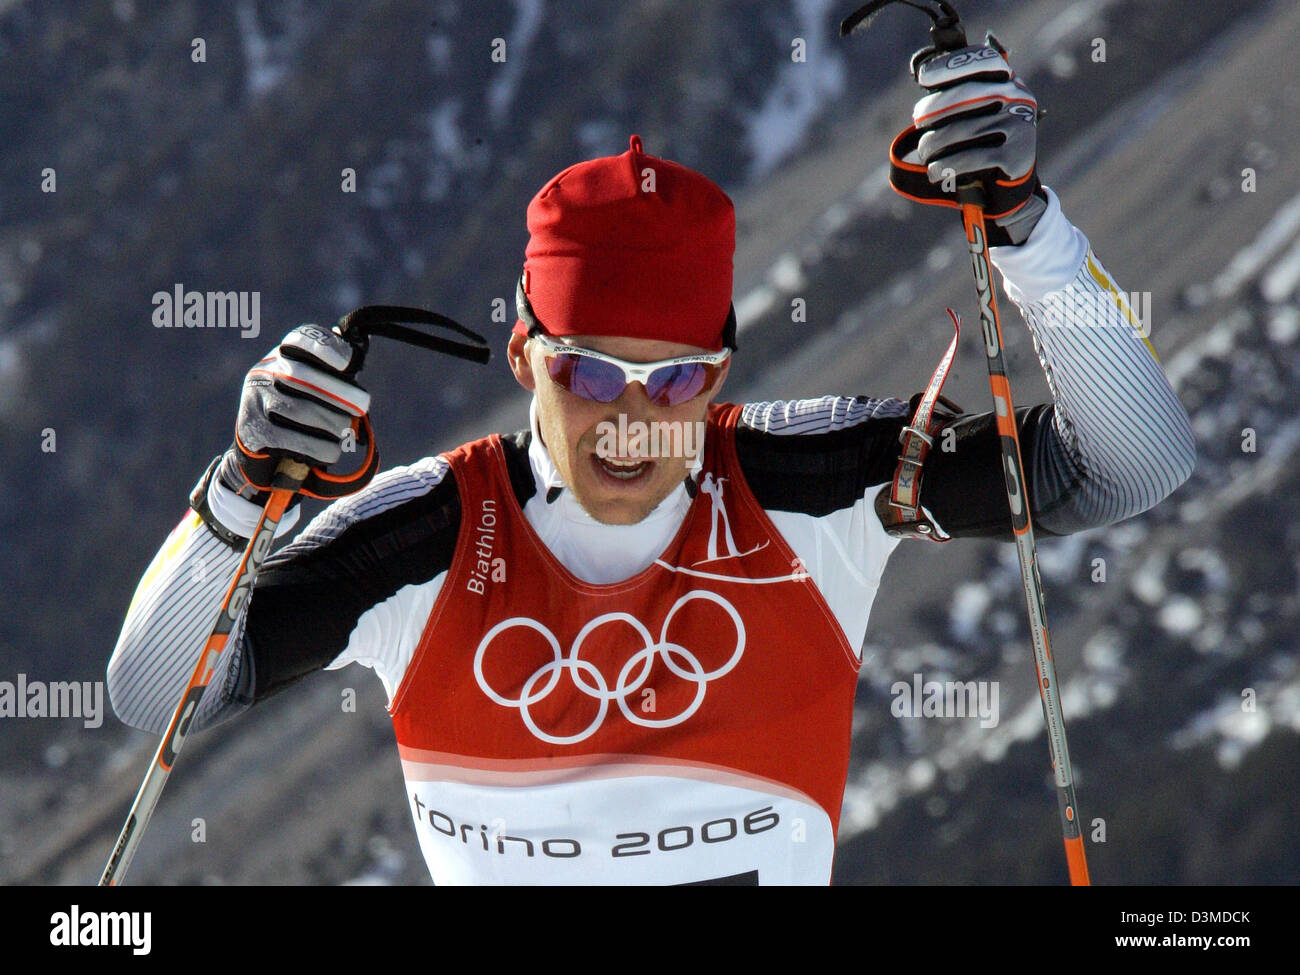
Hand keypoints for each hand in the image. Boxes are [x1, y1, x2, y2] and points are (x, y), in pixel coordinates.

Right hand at [219, 324, 372, 500]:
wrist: (263, 448)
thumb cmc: (301, 412)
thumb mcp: (315, 389)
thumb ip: (334, 375)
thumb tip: (358, 358)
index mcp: (282, 356)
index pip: (300, 340)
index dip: (325, 348)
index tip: (347, 364)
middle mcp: (263, 372)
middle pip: (301, 376)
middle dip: (338, 392)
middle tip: (362, 406)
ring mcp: (254, 400)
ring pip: (299, 409)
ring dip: (331, 423)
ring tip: (346, 432)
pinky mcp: (253, 429)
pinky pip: (291, 438)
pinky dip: (318, 448)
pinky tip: (331, 452)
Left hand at [911, 43, 1046, 244]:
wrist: (1008, 186)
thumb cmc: (982, 144)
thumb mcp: (973, 115)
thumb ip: (955, 96)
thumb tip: (918, 75)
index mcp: (1007, 81)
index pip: (981, 61)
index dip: (949, 66)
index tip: (923, 77)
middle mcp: (1018, 98)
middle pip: (965, 95)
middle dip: (933, 109)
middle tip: (917, 122)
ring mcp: (1019, 125)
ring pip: (962, 130)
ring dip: (933, 144)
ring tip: (925, 153)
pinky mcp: (1016, 155)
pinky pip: (970, 158)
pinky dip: (946, 166)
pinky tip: (935, 173)